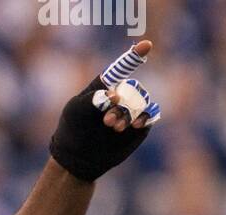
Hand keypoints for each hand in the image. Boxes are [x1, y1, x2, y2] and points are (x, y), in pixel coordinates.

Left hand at [49, 40, 160, 180]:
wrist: (79, 158)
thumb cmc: (74, 130)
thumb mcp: (75, 112)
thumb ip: (91, 100)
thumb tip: (115, 95)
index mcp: (105, 85)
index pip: (122, 66)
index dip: (134, 56)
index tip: (147, 45)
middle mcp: (122, 93)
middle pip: (132, 88)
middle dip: (122, 103)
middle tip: (106, 121)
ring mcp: (132, 108)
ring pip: (141, 102)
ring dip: (129, 114)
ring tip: (114, 127)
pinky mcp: (140, 125)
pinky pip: (151, 113)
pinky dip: (146, 116)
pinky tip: (136, 124)